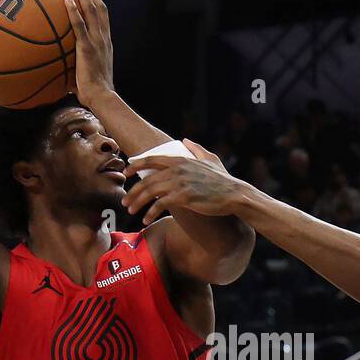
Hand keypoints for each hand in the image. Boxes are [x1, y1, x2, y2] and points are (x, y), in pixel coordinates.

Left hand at [63, 0, 113, 103]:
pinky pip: (79, 24)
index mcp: (106, 43)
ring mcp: (97, 42)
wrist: (102, 97)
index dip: (96, 0)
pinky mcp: (87, 47)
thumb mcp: (88, 75)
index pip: (103, 16)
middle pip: (98, 7)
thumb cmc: (94, 92)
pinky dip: (73, 9)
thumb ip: (78, 66)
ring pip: (91, 10)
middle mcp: (103, 38)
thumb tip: (61, 69)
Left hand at [123, 140, 241, 223]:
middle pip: (147, 179)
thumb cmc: (223, 180)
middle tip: (125, 202)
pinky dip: (150, 212)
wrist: (234, 195)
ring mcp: (180, 183)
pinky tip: (146, 219)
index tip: (126, 172)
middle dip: (133, 191)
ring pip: (150, 192)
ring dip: (137, 202)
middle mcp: (177, 169)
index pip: (151, 159)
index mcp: (181, 160)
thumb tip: (185, 140)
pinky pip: (160, 204)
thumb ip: (196, 149)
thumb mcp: (211, 159)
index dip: (136, 165)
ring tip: (131, 211)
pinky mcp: (183, 197)